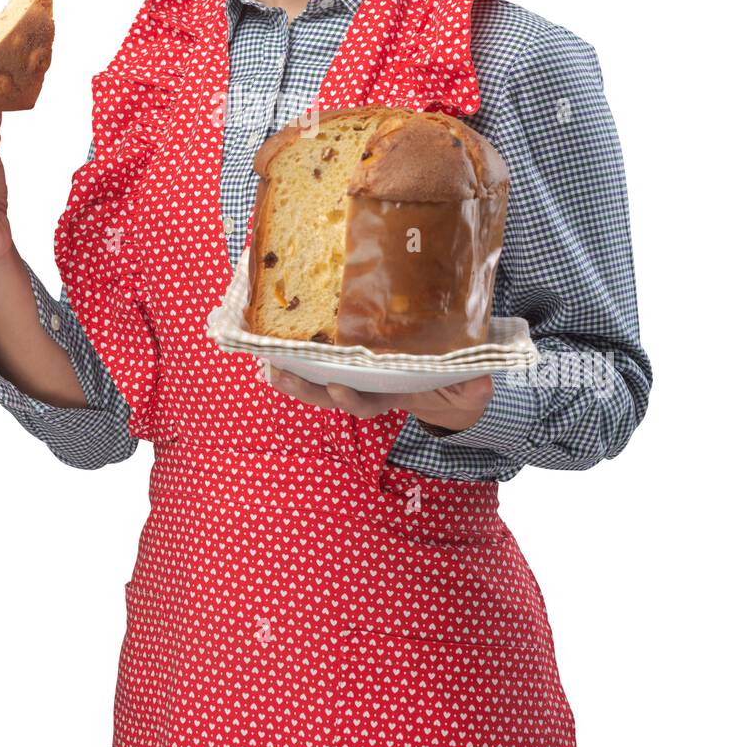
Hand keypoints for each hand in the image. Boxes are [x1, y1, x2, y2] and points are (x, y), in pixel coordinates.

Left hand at [262, 364, 495, 432]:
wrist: (448, 379)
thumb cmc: (457, 382)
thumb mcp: (470, 387)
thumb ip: (473, 387)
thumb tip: (481, 385)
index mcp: (393, 395)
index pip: (368, 403)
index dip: (352, 399)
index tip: (337, 388)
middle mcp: (367, 387)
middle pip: (329, 393)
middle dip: (303, 387)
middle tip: (278, 373)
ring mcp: (357, 373)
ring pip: (317, 377)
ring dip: (289, 371)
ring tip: (264, 360)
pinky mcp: (349, 354)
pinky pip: (319, 358)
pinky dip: (295, 353)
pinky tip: (272, 342)